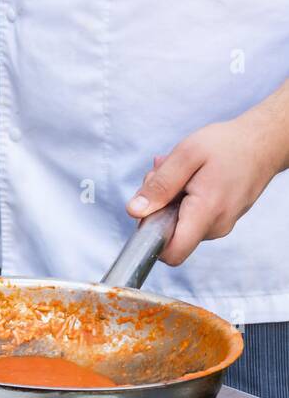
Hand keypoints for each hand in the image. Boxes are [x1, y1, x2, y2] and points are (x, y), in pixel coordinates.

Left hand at [127, 113, 282, 264]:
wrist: (263, 144)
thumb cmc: (227, 145)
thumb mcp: (186, 155)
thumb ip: (159, 186)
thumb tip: (134, 211)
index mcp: (206, 212)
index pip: (173, 253)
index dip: (150, 237)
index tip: (146, 211)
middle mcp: (215, 226)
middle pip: (168, 233)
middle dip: (157, 205)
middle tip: (164, 174)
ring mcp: (220, 225)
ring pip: (177, 223)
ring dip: (168, 198)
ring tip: (181, 172)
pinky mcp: (221, 219)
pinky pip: (190, 216)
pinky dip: (181, 197)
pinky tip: (189, 176)